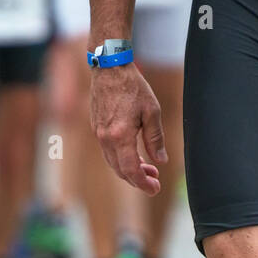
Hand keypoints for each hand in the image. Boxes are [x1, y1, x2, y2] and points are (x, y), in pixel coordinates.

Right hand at [89, 64, 165, 194]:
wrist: (109, 68)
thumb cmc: (132, 86)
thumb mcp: (152, 111)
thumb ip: (155, 139)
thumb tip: (161, 161)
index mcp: (120, 136)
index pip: (131, 170)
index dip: (143, 183)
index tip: (155, 189)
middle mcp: (106, 139)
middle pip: (120, 171)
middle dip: (138, 179)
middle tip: (154, 181)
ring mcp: (99, 135)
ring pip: (113, 163)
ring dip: (129, 170)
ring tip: (148, 169)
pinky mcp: (97, 129)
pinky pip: (108, 152)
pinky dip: (121, 159)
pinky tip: (134, 155)